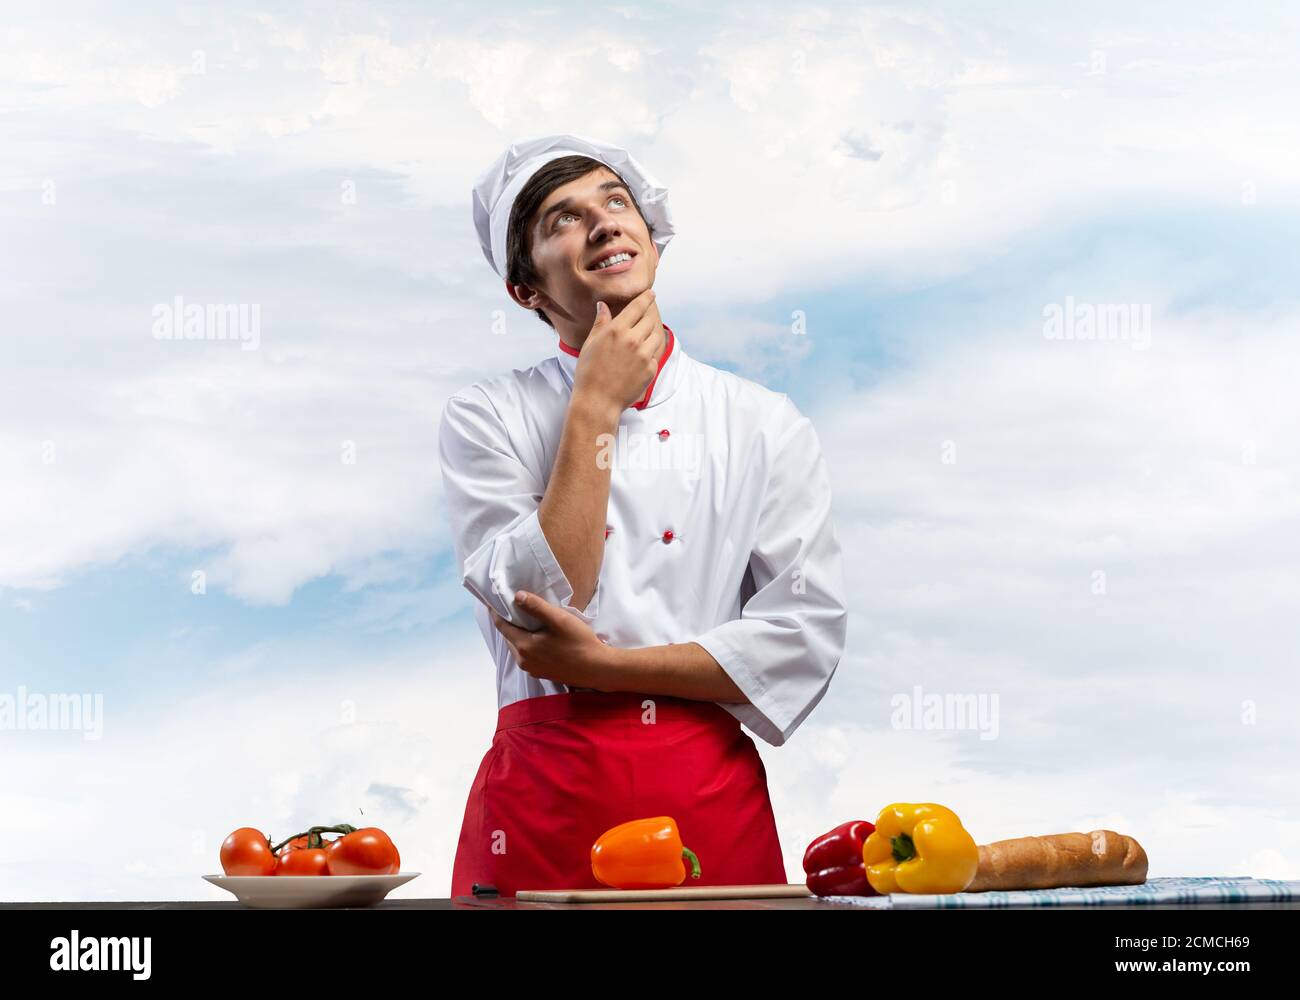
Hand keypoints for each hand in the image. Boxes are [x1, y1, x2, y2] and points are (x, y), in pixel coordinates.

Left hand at [490, 591, 616, 689]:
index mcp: (524, 647)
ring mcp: (532, 669)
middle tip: (513, 605)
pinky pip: (528, 654)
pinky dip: (528, 643)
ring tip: (527, 618)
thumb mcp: (559, 620)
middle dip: (509, 621)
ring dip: (519, 632)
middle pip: (509, 637)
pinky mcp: (542, 673)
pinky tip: (539, 635)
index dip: (497, 612)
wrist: (597, 669)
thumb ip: (536, 607)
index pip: (502, 626)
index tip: (495, 599)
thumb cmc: (579, 643)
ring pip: (518, 646)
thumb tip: (517, 596)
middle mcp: (523, 661)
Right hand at [572, 288, 661, 412]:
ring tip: (641, 340)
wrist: (598, 401)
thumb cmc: (589, 372)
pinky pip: (655, 355)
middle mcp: (633, 340)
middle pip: (649, 321)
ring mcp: (644, 356)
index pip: (637, 307)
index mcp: (617, 330)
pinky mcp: (651, 370)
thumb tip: (603, 305)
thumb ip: (601, 322)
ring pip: (656, 336)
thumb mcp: (591, 343)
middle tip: (641, 321)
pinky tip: (638, 360)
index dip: (646, 298)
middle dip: (646, 319)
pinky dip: (649, 354)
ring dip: (650, 335)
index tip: (651, 294)